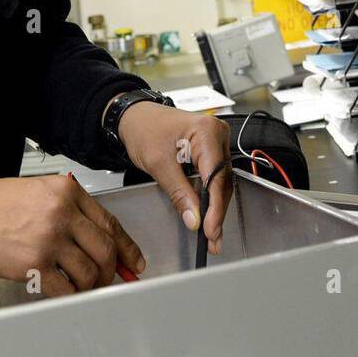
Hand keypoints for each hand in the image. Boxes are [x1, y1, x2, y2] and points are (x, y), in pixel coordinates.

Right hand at [0, 175, 145, 296]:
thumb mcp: (35, 191)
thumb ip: (66, 209)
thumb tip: (93, 238)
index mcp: (66, 190)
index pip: (110, 222)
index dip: (126, 247)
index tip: (132, 261)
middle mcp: (61, 212)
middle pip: (105, 248)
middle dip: (111, 269)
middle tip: (108, 279)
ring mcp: (48, 238)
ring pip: (89, 272)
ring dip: (90, 285)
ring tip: (80, 286)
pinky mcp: (32, 264)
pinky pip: (65, 289)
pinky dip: (69, 295)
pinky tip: (62, 291)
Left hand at [116, 101, 231, 255]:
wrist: (134, 118)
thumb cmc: (144, 129)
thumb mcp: (158, 164)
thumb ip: (179, 193)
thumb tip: (194, 218)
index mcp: (207, 132)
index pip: (217, 177)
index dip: (215, 208)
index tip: (211, 230)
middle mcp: (217, 134)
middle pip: (222, 181)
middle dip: (216, 212)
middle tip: (212, 239)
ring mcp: (215, 141)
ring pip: (221, 182)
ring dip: (215, 207)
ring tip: (210, 232)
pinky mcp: (210, 150)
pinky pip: (214, 176)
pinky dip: (209, 196)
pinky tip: (207, 214)